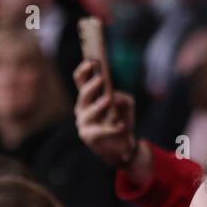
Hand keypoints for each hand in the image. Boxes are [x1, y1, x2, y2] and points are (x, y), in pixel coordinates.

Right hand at [73, 59, 149, 181]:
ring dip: (98, 106)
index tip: (92, 60)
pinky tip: (120, 126)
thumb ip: (121, 97)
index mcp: (88, 96)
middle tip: (101, 79)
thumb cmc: (122, 119)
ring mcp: (83, 123)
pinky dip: (111, 129)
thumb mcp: (126, 103)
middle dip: (91, 87)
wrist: (122, 145)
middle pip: (83, 95)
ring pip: (88, 112)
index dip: (84, 70)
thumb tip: (112, 98)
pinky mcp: (89, 137)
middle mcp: (82, 108)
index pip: (81, 80)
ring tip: (107, 100)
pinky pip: (99, 131)